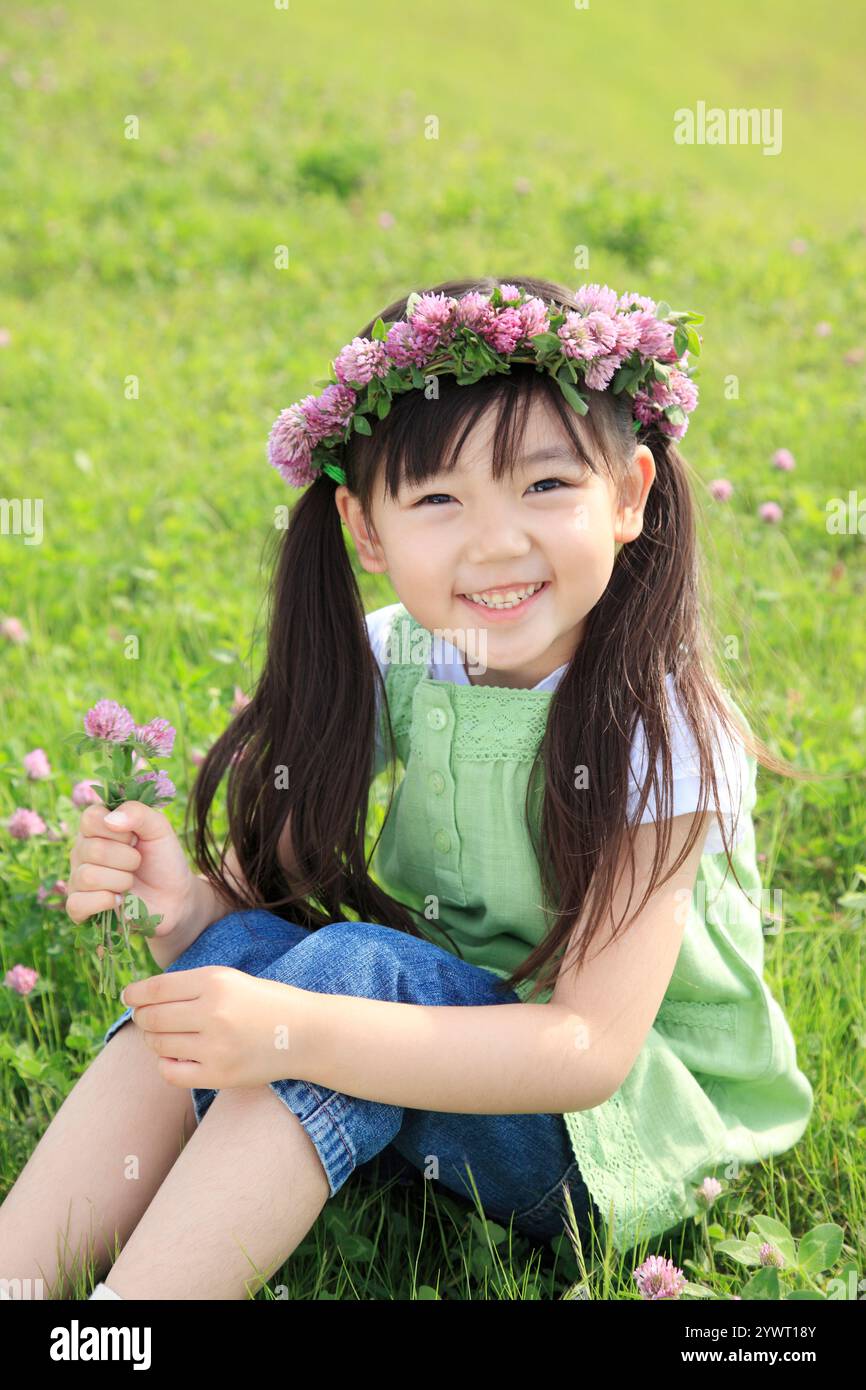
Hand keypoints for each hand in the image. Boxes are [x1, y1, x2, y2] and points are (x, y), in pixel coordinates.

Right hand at [66, 799, 197, 941]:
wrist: (174, 898)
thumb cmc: (163, 860)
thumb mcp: (159, 829)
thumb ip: (138, 813)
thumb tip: (111, 819)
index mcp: (96, 828)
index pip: (90, 818)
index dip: (119, 830)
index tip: (135, 837)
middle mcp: (82, 851)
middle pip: (92, 849)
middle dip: (127, 859)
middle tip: (137, 863)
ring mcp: (78, 879)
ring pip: (88, 877)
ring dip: (121, 881)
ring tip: (130, 882)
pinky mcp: (79, 907)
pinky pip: (77, 904)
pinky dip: (105, 902)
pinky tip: (119, 900)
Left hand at [122, 966, 308, 1089]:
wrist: (305, 1033)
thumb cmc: (263, 1002)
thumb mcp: (229, 980)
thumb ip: (189, 986)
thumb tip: (141, 997)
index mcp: (215, 982)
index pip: (156, 988)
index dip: (135, 993)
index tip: (128, 996)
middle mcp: (213, 1013)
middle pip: (152, 1018)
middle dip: (143, 1017)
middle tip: (147, 1018)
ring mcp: (215, 1047)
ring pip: (158, 1044)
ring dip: (155, 1039)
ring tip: (170, 1035)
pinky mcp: (219, 1075)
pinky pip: (170, 1072)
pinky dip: (166, 1063)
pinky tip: (177, 1055)